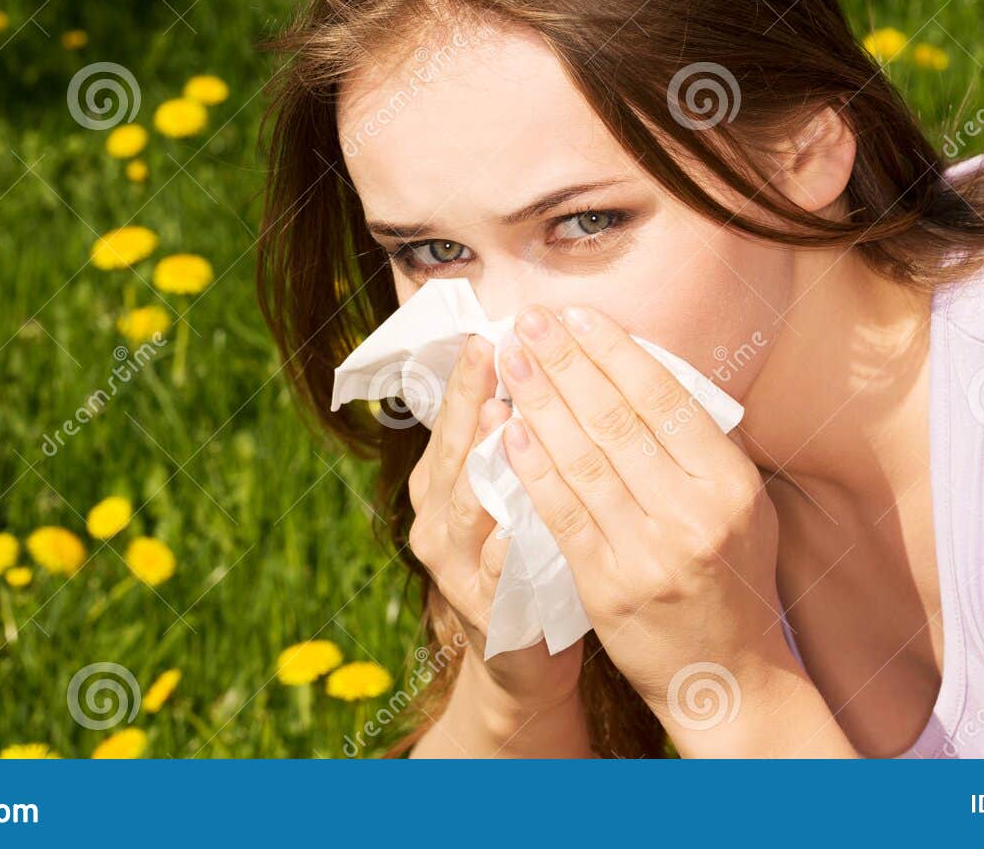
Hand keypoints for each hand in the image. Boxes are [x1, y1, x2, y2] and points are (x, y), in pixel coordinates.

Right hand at [406, 331, 583, 716]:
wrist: (522, 654)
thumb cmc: (529, 553)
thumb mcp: (515, 488)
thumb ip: (518, 435)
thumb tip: (546, 356)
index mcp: (444, 480)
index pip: (455, 416)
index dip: (471, 374)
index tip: (492, 329)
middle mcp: (437, 517)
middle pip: (453, 450)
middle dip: (472, 400)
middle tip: (496, 355)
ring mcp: (455, 565)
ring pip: (466, 506)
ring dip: (485, 464)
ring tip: (502, 421)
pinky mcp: (484, 610)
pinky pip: (494, 574)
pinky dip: (504, 547)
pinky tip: (518, 525)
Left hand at [496, 303, 844, 755]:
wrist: (728, 678)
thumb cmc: (732, 579)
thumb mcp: (744, 507)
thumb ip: (703, 446)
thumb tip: (645, 370)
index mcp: (732, 485)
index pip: (665, 399)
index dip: (615, 351)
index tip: (577, 316)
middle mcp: (693, 514)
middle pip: (617, 419)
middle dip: (566, 362)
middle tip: (528, 321)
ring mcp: (647, 552)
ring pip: (582, 459)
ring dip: (539, 402)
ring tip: (510, 361)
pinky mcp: (606, 586)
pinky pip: (561, 513)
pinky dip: (532, 467)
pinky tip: (508, 429)